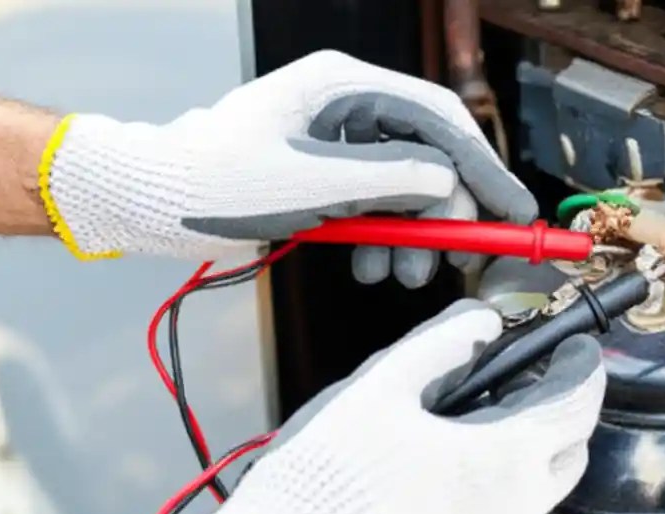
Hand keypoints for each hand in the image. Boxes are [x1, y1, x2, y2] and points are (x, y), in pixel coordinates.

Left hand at [43, 51, 534, 285]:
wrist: (150, 199)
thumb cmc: (214, 180)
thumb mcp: (310, 183)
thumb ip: (388, 180)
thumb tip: (447, 184)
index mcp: (344, 85)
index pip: (441, 118)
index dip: (484, 166)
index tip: (513, 210)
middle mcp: (347, 106)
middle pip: (429, 155)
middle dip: (445, 212)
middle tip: (456, 258)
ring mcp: (336, 140)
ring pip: (405, 186)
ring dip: (412, 235)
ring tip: (402, 276)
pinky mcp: (324, 174)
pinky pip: (376, 204)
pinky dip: (382, 238)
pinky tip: (370, 266)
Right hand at [157, 300, 604, 513]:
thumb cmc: (332, 481)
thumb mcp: (379, 388)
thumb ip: (438, 344)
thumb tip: (481, 322)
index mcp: (507, 460)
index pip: (579, 405)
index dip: (582, 367)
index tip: (572, 347)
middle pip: (568, 454)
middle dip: (559, 413)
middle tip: (520, 382)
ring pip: (534, 493)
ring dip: (522, 453)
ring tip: (466, 424)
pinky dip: (492, 490)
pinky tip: (439, 474)